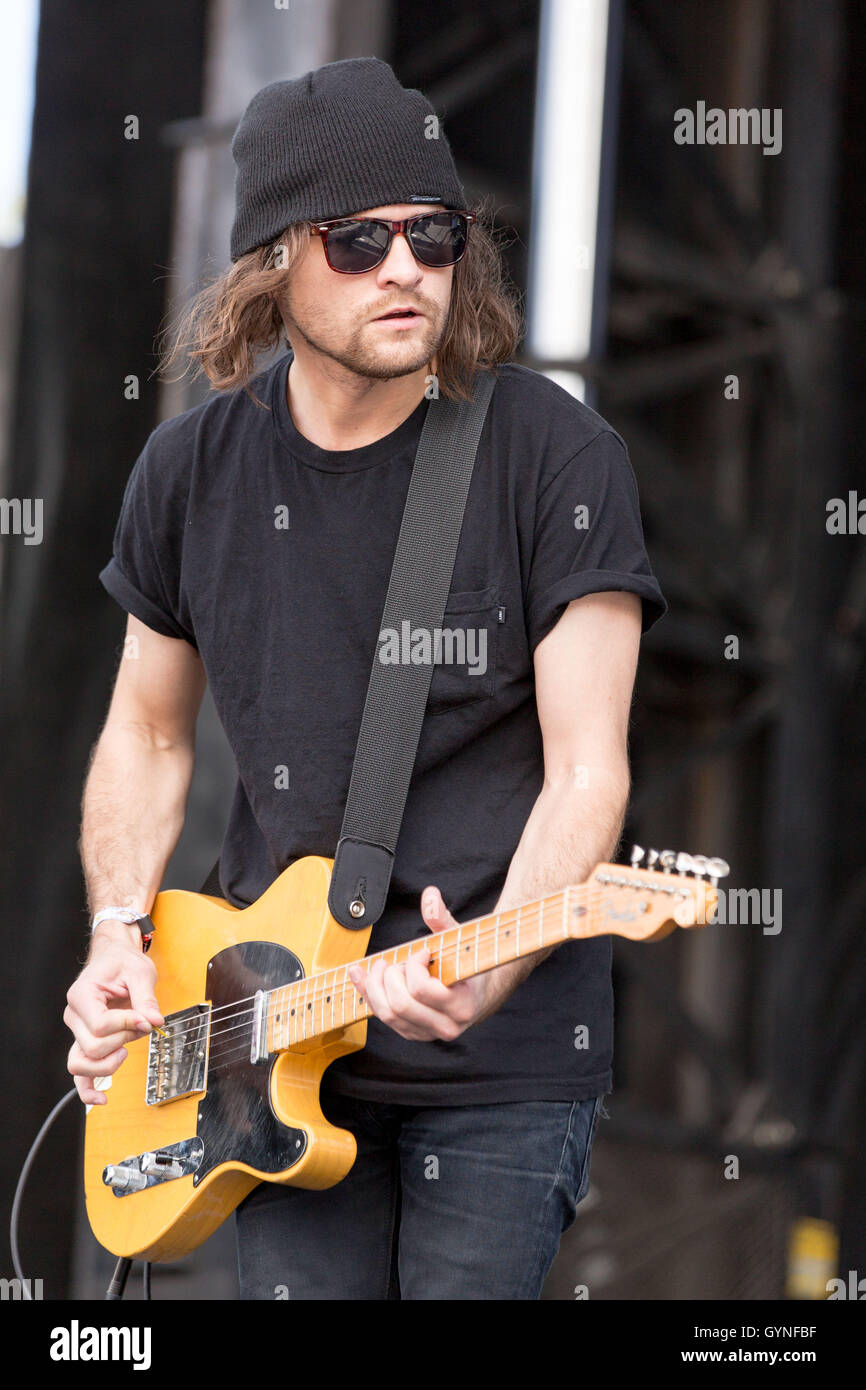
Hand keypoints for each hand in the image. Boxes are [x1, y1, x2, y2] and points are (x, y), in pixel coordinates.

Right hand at [64, 922, 163, 1105]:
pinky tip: (100, 1099)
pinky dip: (87, 1089)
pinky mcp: (85, 1043)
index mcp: (82, 995)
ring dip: (109, 1062)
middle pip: (94, 1046)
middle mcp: (74, 1016)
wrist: (114, 959)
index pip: (100, 1025)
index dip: (127, 1026)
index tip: (146, 1018)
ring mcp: (77, 1032)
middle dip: (124, 1039)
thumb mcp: (140, 973)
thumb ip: (146, 1000)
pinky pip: (79, 1073)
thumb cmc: (123, 963)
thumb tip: (154, 1022)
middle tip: (140, 1024)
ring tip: (126, 1049)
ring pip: (81, 1064)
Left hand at [347, 885, 514, 1042]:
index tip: (422, 952)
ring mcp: (427, 1033)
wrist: (477, 992)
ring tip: (382, 966)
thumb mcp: (459, 941)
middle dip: (390, 977)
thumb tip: (430, 895)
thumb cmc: (467, 964)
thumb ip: (443, 919)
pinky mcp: (411, 1033)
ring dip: (375, 986)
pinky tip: (361, 974)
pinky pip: (381, 1017)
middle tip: (396, 961)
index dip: (414, 966)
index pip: (423, 990)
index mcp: (462, 1006)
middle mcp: (446, 1027)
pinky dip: (368, 994)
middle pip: (400, 1005)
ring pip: (387, 1015)